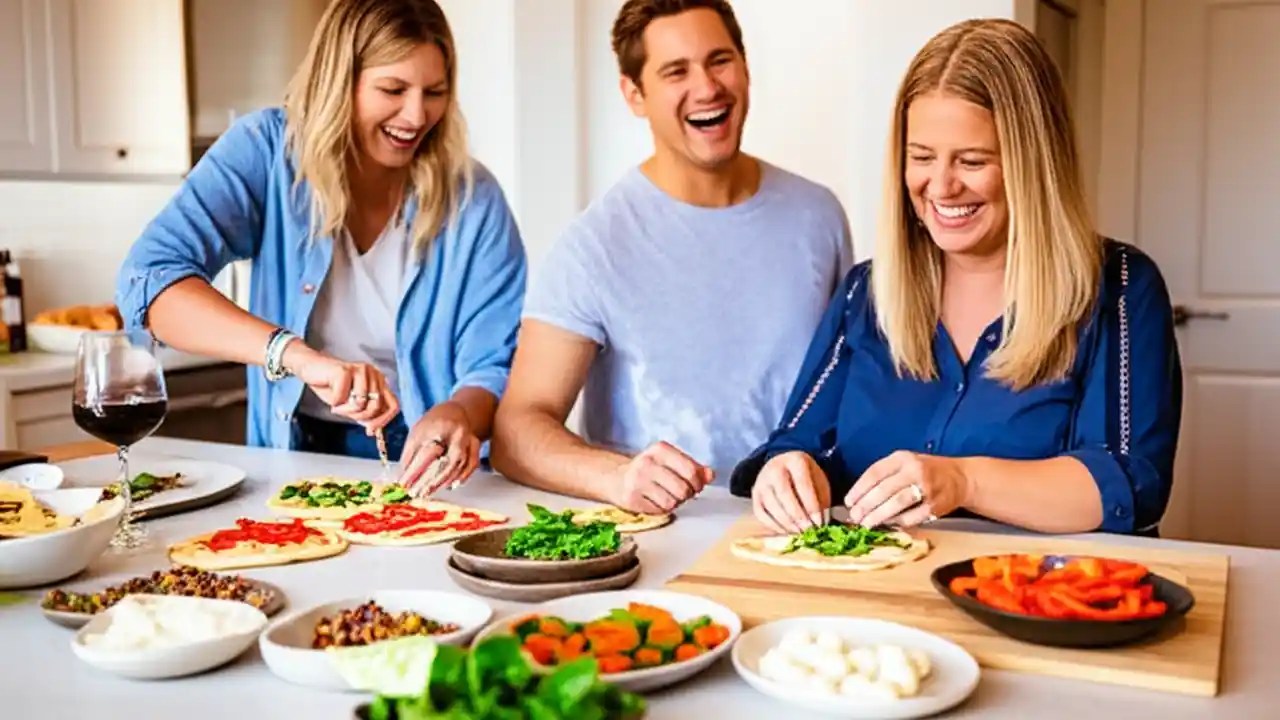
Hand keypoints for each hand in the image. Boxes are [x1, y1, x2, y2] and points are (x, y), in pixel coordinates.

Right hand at [284, 343, 399, 429]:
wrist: (311, 368)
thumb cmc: (332, 386)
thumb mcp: (352, 404)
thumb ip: (365, 414)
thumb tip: (375, 430)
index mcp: (379, 381)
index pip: (393, 405)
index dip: (383, 421)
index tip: (370, 431)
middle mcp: (373, 373)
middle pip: (376, 407)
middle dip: (359, 416)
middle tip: (345, 412)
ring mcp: (361, 370)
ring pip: (361, 403)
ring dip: (345, 409)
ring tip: (336, 403)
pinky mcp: (345, 370)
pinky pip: (342, 398)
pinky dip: (334, 401)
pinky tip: (331, 394)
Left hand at [398, 402, 479, 496]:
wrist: (456, 411)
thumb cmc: (433, 423)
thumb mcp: (417, 433)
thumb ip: (409, 454)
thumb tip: (401, 479)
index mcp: (440, 426)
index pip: (427, 452)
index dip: (415, 470)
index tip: (404, 483)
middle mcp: (457, 432)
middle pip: (448, 461)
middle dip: (434, 480)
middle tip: (420, 493)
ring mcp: (469, 438)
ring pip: (461, 464)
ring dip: (446, 481)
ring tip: (431, 492)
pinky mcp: (475, 445)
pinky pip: (472, 463)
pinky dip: (463, 476)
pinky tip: (452, 485)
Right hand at [610, 442, 713, 514]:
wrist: (617, 478)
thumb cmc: (650, 470)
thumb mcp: (671, 462)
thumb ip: (694, 468)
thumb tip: (711, 475)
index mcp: (661, 450)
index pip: (690, 470)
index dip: (698, 483)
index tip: (695, 486)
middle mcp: (647, 463)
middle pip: (683, 489)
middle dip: (685, 495)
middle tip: (679, 493)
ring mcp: (637, 481)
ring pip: (672, 503)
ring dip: (673, 503)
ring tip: (665, 496)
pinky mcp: (631, 498)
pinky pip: (659, 511)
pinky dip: (661, 509)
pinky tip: (654, 500)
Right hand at [752, 451, 831, 534]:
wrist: (784, 466)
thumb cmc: (806, 477)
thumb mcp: (819, 482)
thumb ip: (821, 501)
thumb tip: (820, 524)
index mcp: (795, 461)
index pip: (803, 485)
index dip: (811, 506)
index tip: (819, 524)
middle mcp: (775, 468)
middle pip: (784, 495)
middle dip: (798, 516)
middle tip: (808, 531)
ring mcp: (762, 481)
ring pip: (772, 506)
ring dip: (787, 523)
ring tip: (800, 533)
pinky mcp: (754, 494)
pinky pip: (761, 514)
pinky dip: (774, 526)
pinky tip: (787, 532)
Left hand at [844, 451, 970, 528]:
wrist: (960, 478)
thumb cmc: (926, 471)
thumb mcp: (905, 463)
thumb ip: (885, 475)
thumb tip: (859, 498)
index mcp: (903, 458)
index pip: (875, 473)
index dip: (859, 489)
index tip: (848, 501)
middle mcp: (915, 470)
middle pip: (884, 489)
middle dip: (866, 505)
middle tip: (855, 517)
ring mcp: (927, 488)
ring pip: (896, 503)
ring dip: (878, 515)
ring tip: (866, 523)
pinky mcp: (936, 506)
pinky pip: (912, 517)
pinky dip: (898, 522)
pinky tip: (888, 525)